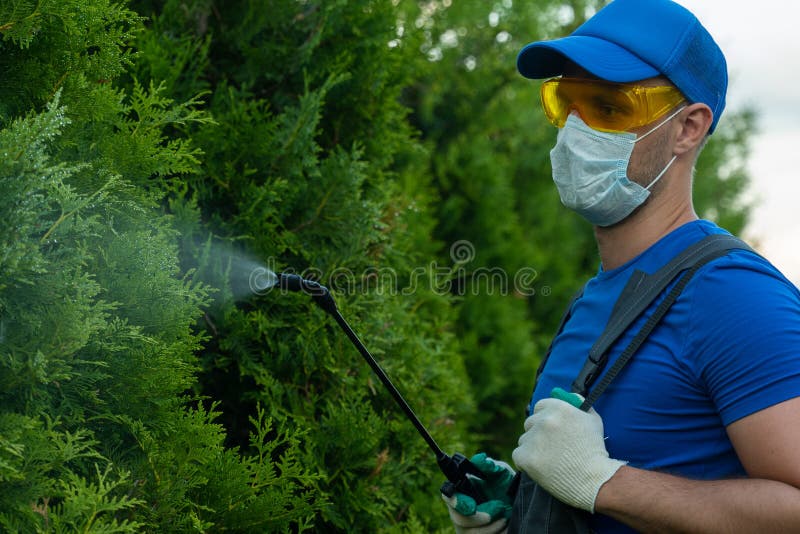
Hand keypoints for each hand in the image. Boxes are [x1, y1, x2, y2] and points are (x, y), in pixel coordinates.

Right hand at [441, 453, 514, 532]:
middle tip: (499, 509)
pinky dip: (495, 533)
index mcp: (461, 489)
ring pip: (470, 533)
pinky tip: (505, 526)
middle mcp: (459, 509)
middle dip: (479, 518)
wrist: (517, 503)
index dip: (456, 502)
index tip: (472, 507)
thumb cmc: (505, 485)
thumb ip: (490, 465)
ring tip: (505, 517)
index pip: (448, 495)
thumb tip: (480, 459)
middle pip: (458, 519)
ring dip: (491, 527)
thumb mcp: (501, 472)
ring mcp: (466, 526)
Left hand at [511, 388, 625, 512]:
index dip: (544, 417)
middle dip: (538, 434)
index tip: (550, 429)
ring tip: (550, 460)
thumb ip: (580, 405)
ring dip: (532, 448)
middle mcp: (544, 420)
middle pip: (530, 423)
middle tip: (552, 448)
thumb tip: (570, 396)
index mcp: (559, 408)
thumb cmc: (595, 451)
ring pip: (524, 440)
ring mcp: (534, 438)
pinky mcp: (526, 457)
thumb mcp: (593, 420)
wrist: (594, 480)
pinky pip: (518, 455)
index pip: (540, 406)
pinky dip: (526, 462)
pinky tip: (540, 468)